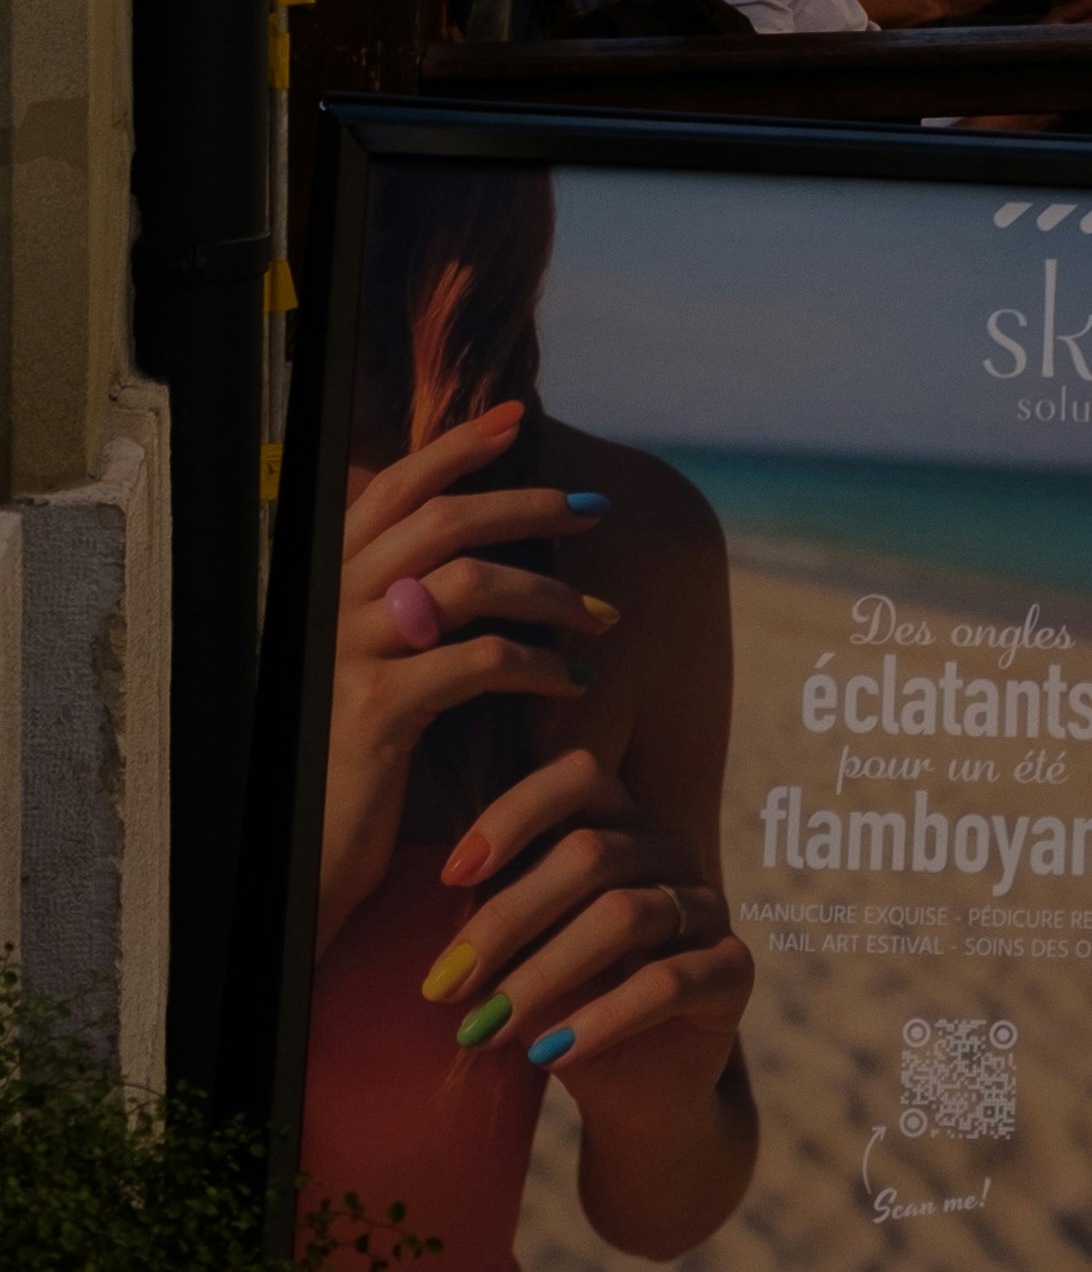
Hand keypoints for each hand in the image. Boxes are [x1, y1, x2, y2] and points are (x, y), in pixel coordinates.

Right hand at [317, 407, 620, 961]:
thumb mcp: (376, 665)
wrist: (309, 855)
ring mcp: (349, 658)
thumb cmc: (358, 756)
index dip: (452, 447)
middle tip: (592, 509)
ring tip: (602, 619)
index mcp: (333, 585)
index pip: (392, 489)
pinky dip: (537, 665)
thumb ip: (409, 600)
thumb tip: (481, 536)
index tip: (516, 416)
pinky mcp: (378, 714)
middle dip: (526, 505)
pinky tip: (573, 682)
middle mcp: (333, 608)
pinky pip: (477, 664)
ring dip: (549, 593)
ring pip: (468, 584)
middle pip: (443, 522)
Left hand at [423, 737, 752, 1112]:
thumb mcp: (523, 959)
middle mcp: (670, 852)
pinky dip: (599, 1019)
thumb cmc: (566, 1007)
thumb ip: (502, 927)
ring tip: (484, 1030)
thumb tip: (446, 922)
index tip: (450, 875)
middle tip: (444, 984)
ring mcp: (709, 907)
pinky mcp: (733, 970)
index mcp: (621, 825)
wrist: (633, 1093)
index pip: (579, 778)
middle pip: (590, 853)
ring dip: (540, 977)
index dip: (515, 813)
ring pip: (623, 917)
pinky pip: (666, 983)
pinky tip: (549, 1055)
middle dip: (506, 920)